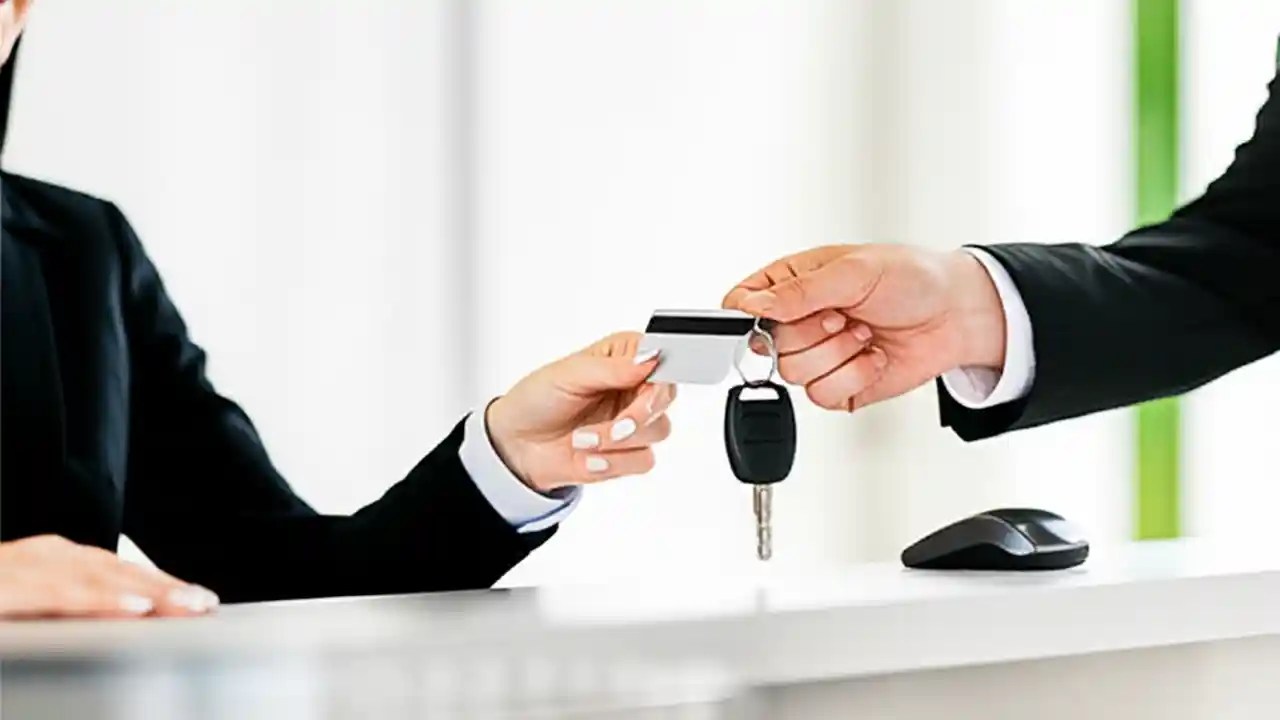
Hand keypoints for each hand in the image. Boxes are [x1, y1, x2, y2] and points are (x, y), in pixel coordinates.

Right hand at [0, 535, 219, 619]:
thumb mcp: (29, 606)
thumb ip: (64, 608)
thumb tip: (119, 621)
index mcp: (44, 562)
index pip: (111, 572)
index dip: (157, 583)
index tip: (199, 600)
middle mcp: (35, 558)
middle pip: (112, 570)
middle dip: (164, 586)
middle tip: (207, 604)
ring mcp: (18, 568)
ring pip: (94, 577)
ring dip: (147, 589)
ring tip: (187, 604)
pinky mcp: (4, 586)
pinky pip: (58, 593)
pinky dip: (99, 599)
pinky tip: (134, 608)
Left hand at [485, 332, 675, 491]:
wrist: (516, 445)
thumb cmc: (536, 400)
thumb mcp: (568, 375)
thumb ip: (612, 368)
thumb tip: (649, 358)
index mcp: (623, 358)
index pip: (662, 359)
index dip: (658, 377)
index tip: (644, 390)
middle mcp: (634, 388)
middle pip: (666, 397)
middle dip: (638, 415)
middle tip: (615, 426)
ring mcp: (633, 422)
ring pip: (658, 430)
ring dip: (617, 441)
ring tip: (582, 439)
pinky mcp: (628, 453)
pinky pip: (643, 460)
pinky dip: (613, 463)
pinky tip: (588, 458)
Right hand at [722, 244, 1005, 410]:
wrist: (957, 316)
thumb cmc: (913, 278)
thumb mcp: (854, 270)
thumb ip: (799, 292)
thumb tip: (754, 306)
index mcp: (792, 283)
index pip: (741, 304)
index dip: (748, 316)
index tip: (776, 313)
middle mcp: (799, 320)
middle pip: (766, 346)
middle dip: (812, 333)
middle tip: (843, 316)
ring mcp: (817, 355)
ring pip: (793, 374)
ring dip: (837, 355)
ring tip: (863, 334)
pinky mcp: (838, 385)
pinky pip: (822, 397)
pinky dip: (854, 378)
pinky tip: (872, 357)